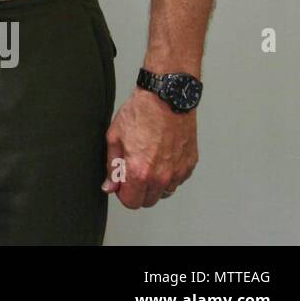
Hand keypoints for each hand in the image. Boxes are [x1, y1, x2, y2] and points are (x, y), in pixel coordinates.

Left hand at [102, 88, 198, 207]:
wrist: (166, 98)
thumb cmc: (140, 113)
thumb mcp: (114, 137)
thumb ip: (112, 167)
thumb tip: (110, 186)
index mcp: (140, 172)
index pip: (131, 202)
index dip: (123, 192)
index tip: (121, 182)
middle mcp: (162, 176)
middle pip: (148, 201)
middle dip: (138, 190)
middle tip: (133, 169)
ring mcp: (178, 172)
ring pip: (164, 192)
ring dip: (154, 183)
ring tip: (148, 159)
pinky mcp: (190, 165)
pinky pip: (177, 180)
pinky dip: (169, 174)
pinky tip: (161, 155)